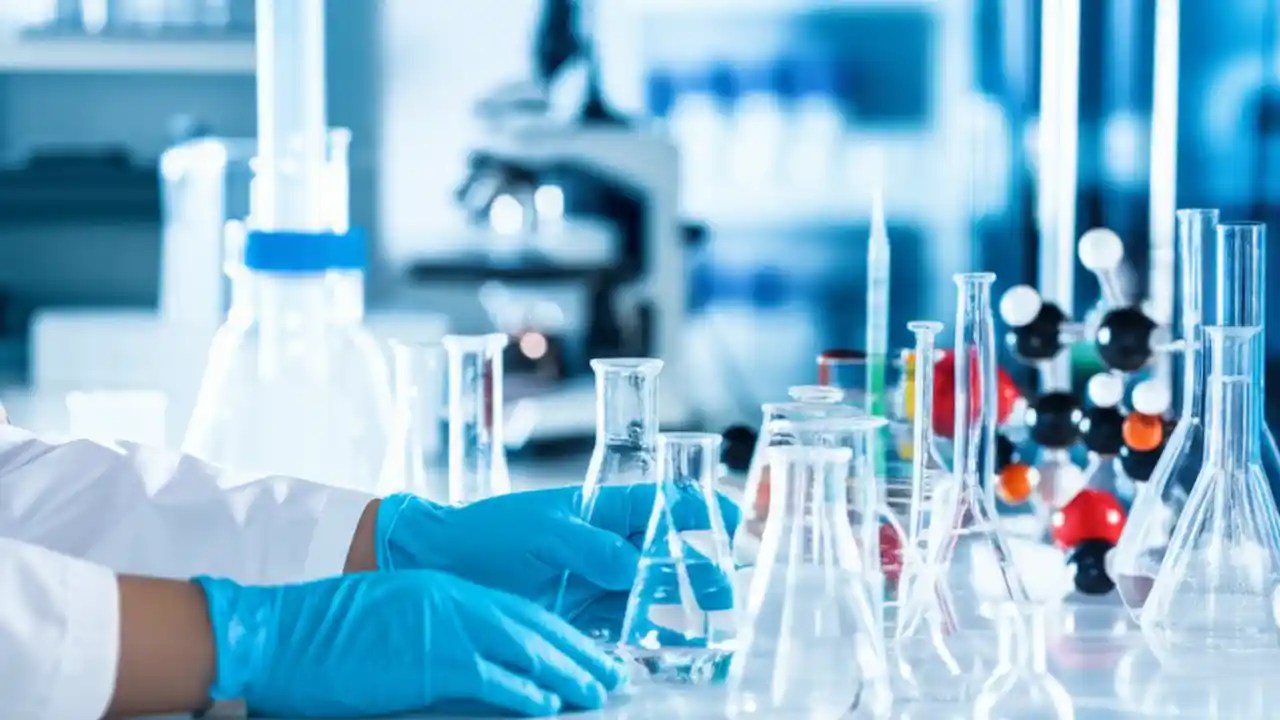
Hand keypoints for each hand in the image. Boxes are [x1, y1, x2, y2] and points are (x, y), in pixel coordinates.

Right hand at [194, 570, 625, 717]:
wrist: (277, 631)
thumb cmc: (324, 632)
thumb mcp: (393, 618)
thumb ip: (438, 629)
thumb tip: (476, 664)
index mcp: (445, 590)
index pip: (517, 611)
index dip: (556, 632)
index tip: (585, 650)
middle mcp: (454, 600)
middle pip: (533, 626)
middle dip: (576, 651)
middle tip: (611, 673)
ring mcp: (444, 627)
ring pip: (524, 648)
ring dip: (567, 671)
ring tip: (598, 689)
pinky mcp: (431, 659)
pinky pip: (492, 677)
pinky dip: (525, 691)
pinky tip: (550, 704)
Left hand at [374, 484, 739, 633]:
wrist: (442, 567)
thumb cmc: (488, 534)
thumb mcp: (542, 531)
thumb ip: (591, 547)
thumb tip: (636, 567)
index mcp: (606, 508)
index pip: (668, 502)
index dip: (705, 510)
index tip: (736, 523)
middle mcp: (612, 543)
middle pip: (674, 552)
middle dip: (705, 569)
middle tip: (724, 592)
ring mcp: (602, 580)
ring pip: (658, 590)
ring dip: (686, 605)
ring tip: (711, 624)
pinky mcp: (587, 614)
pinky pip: (631, 623)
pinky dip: (653, 633)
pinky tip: (672, 644)